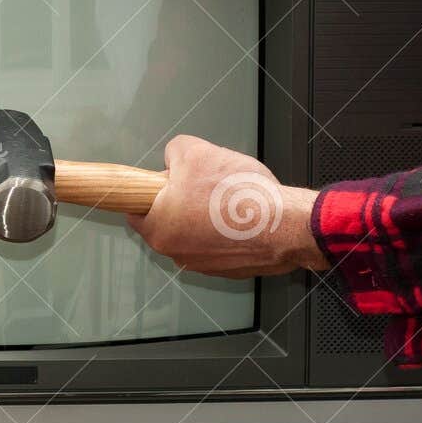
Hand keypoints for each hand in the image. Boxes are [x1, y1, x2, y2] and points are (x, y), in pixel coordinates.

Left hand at [125, 135, 328, 277]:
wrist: (285, 225)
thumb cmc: (237, 192)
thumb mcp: (195, 151)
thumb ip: (174, 152)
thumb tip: (174, 159)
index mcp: (158, 229)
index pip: (136, 211)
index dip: (150, 192)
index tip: (163, 183)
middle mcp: (176, 253)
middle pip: (169, 221)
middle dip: (183, 202)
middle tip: (206, 184)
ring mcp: (203, 265)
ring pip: (196, 233)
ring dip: (207, 217)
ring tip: (230, 199)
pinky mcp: (229, 270)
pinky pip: (220, 245)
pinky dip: (228, 231)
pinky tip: (244, 216)